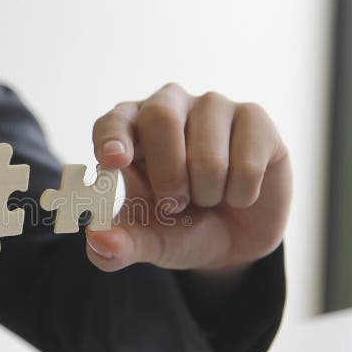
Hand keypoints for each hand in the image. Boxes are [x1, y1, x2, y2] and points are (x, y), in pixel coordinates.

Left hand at [88, 83, 291, 272]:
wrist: (235, 238)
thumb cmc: (180, 227)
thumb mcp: (148, 242)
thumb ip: (118, 247)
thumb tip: (97, 240)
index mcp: (130, 127)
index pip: (113, 121)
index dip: (112, 137)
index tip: (114, 161)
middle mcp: (168, 105)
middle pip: (160, 118)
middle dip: (167, 175)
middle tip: (175, 203)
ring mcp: (212, 106)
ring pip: (207, 156)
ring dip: (208, 194)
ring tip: (209, 195)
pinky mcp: (254, 117)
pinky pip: (247, 164)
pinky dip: (241, 195)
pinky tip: (239, 190)